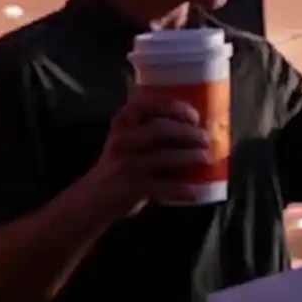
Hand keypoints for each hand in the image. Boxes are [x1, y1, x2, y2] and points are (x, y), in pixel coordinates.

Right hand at [82, 91, 211, 218]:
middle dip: (187, 133)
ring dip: (189, 157)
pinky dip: (181, 189)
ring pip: (164, 157)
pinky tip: (195, 191)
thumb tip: (194, 126)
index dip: (171, 107)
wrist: (95, 197)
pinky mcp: (131, 188)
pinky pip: (162, 187)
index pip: (144, 104)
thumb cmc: (119, 162)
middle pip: (159, 130)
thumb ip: (149, 128)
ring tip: (205, 158)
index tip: (192, 115)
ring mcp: (126, 164)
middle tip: (206, 138)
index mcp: (122, 123)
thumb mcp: (126, 138)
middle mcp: (122, 140)